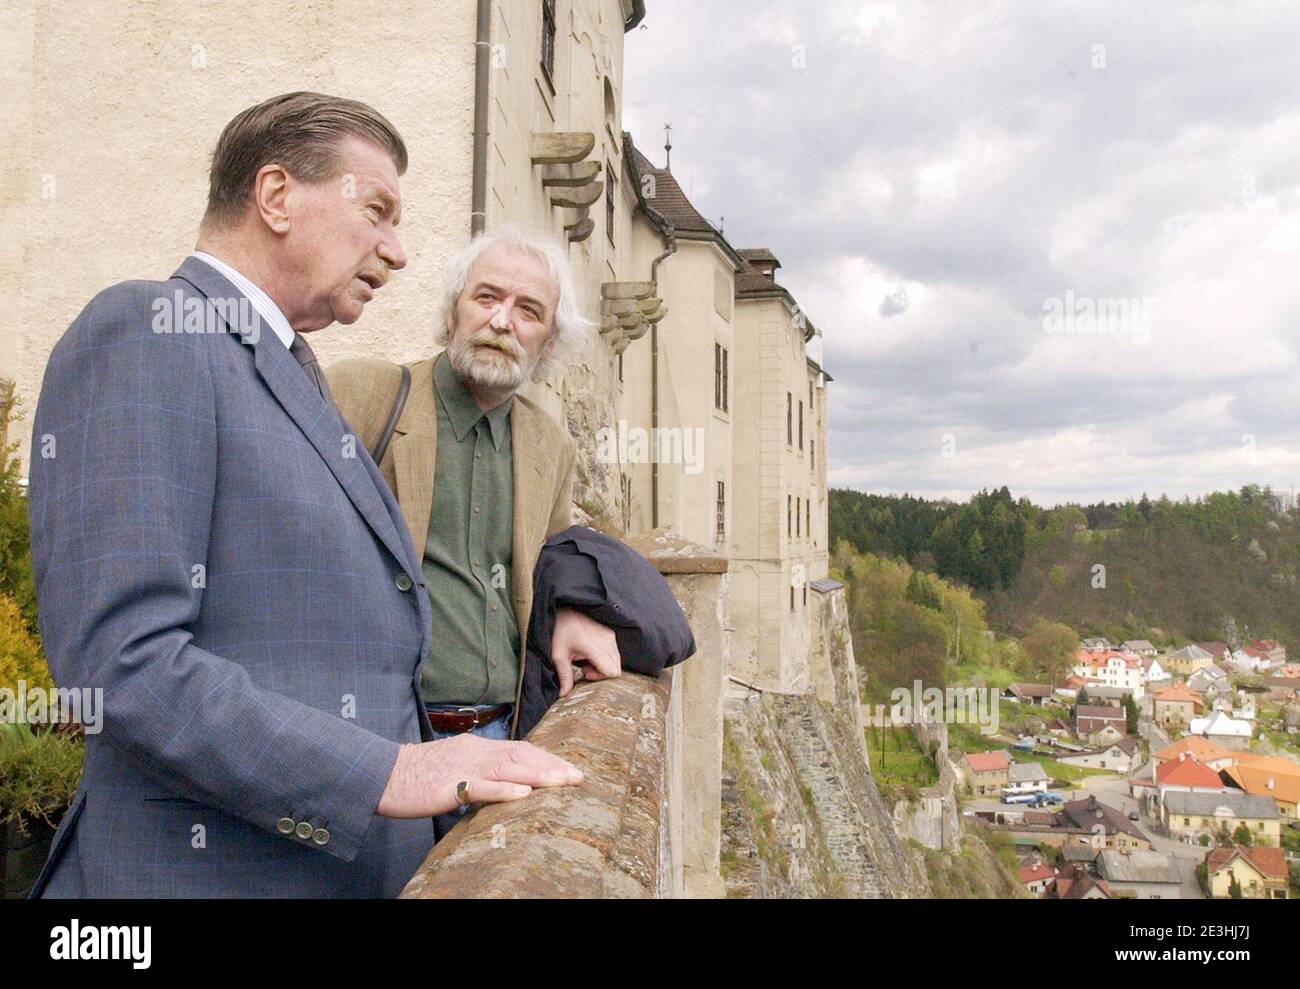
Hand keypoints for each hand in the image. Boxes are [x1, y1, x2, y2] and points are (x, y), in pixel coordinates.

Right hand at [376, 735, 582, 817]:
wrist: (382, 774)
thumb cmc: (417, 775)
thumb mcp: (454, 766)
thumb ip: (479, 772)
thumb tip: (505, 783)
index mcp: (477, 748)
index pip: (519, 749)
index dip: (546, 758)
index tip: (568, 769)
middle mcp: (475, 753)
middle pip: (521, 755)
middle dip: (552, 765)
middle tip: (578, 776)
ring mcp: (462, 768)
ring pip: (507, 768)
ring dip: (538, 774)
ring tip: (563, 782)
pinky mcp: (448, 787)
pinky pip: (480, 788)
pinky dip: (504, 790)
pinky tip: (524, 794)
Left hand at [551, 607, 621, 696]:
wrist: (565, 609)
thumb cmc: (560, 631)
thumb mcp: (558, 655)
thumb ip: (564, 677)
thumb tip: (563, 695)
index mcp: (594, 646)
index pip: (612, 671)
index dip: (600, 677)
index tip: (585, 672)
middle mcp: (607, 641)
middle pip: (616, 668)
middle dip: (602, 673)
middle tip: (584, 668)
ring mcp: (610, 636)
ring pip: (617, 661)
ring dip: (604, 665)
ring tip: (586, 660)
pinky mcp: (611, 633)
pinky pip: (615, 652)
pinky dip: (605, 657)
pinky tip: (590, 653)